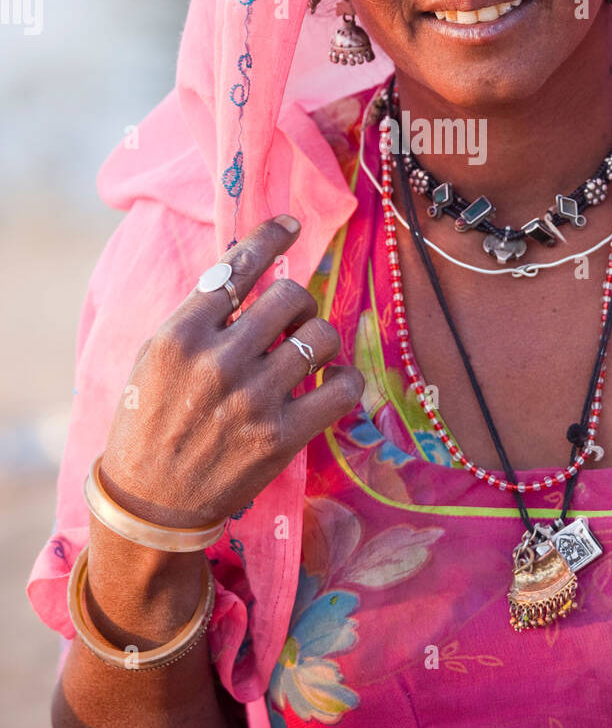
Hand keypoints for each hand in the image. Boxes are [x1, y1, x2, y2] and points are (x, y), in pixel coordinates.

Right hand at [99, 216, 363, 527]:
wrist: (150, 503)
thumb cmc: (150, 420)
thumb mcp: (155, 357)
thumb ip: (200, 315)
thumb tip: (251, 267)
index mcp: (180, 336)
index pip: (236, 268)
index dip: (270, 238)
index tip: (291, 225)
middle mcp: (218, 362)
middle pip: (290, 296)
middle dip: (298, 303)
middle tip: (291, 322)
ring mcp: (253, 400)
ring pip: (320, 335)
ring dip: (319, 338)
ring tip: (305, 355)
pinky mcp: (282, 437)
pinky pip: (342, 387)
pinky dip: (344, 379)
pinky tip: (330, 382)